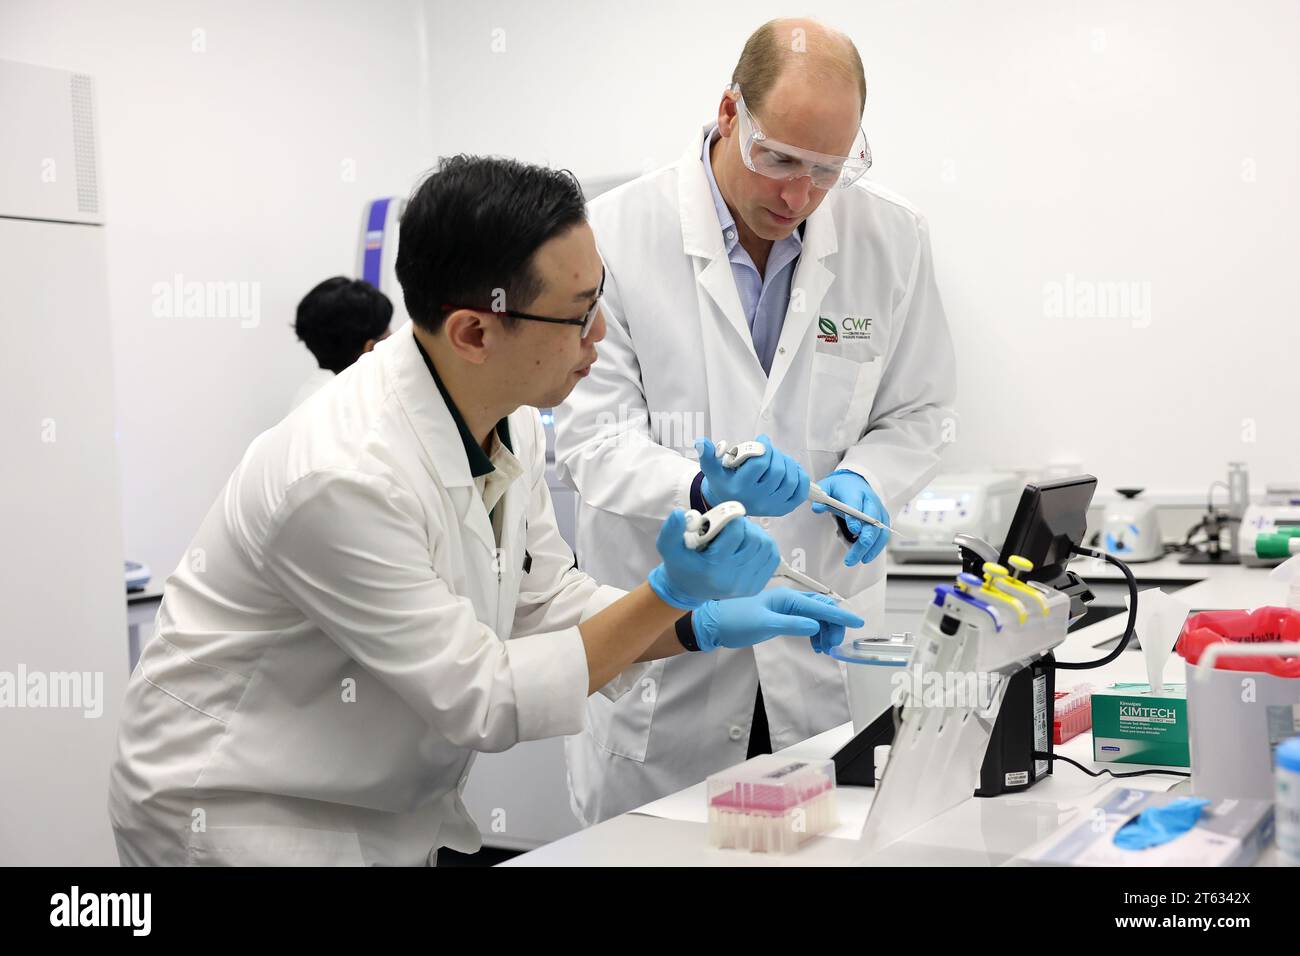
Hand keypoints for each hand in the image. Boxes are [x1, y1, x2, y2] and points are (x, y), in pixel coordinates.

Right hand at [647, 509, 779, 609]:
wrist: (688, 590)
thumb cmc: (680, 565)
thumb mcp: (668, 547)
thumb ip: (671, 530)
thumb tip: (680, 514)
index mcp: (713, 568)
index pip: (736, 532)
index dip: (730, 519)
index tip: (721, 520)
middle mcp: (733, 579)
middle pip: (755, 539)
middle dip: (744, 527)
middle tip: (731, 527)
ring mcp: (747, 585)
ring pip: (766, 546)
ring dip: (755, 535)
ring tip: (740, 536)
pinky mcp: (756, 587)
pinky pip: (771, 558)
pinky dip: (764, 547)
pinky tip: (749, 546)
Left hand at [690, 588, 863, 652]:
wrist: (716, 624)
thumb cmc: (737, 621)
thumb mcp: (764, 624)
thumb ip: (791, 624)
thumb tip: (816, 626)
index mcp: (787, 598)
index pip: (820, 606)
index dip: (840, 615)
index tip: (857, 623)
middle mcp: (790, 600)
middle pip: (823, 610)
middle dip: (834, 626)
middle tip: (832, 646)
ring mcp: (787, 609)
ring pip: (817, 617)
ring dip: (825, 631)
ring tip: (824, 648)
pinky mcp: (784, 617)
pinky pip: (808, 622)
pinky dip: (816, 633)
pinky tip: (816, 645)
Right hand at [696, 434, 808, 516]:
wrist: (729, 505)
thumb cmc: (723, 482)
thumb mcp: (711, 469)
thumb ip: (707, 455)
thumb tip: (700, 441)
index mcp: (740, 488)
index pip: (761, 463)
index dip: (764, 447)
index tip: (761, 440)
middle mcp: (757, 499)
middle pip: (778, 470)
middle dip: (775, 454)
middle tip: (769, 450)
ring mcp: (772, 506)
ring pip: (791, 480)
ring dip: (788, 464)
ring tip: (779, 459)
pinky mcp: (782, 509)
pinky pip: (800, 492)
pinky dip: (800, 478)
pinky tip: (791, 470)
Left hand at [812, 470, 889, 566]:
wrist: (855, 482)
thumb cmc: (841, 487)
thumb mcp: (827, 487)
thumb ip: (821, 497)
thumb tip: (816, 508)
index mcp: (856, 492)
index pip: (857, 505)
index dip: (856, 518)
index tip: (853, 529)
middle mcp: (870, 501)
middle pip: (871, 522)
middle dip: (863, 541)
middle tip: (851, 557)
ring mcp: (879, 510)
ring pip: (880, 532)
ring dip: (871, 548)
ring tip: (859, 560)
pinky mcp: (883, 519)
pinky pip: (883, 536)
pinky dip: (876, 548)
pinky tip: (866, 557)